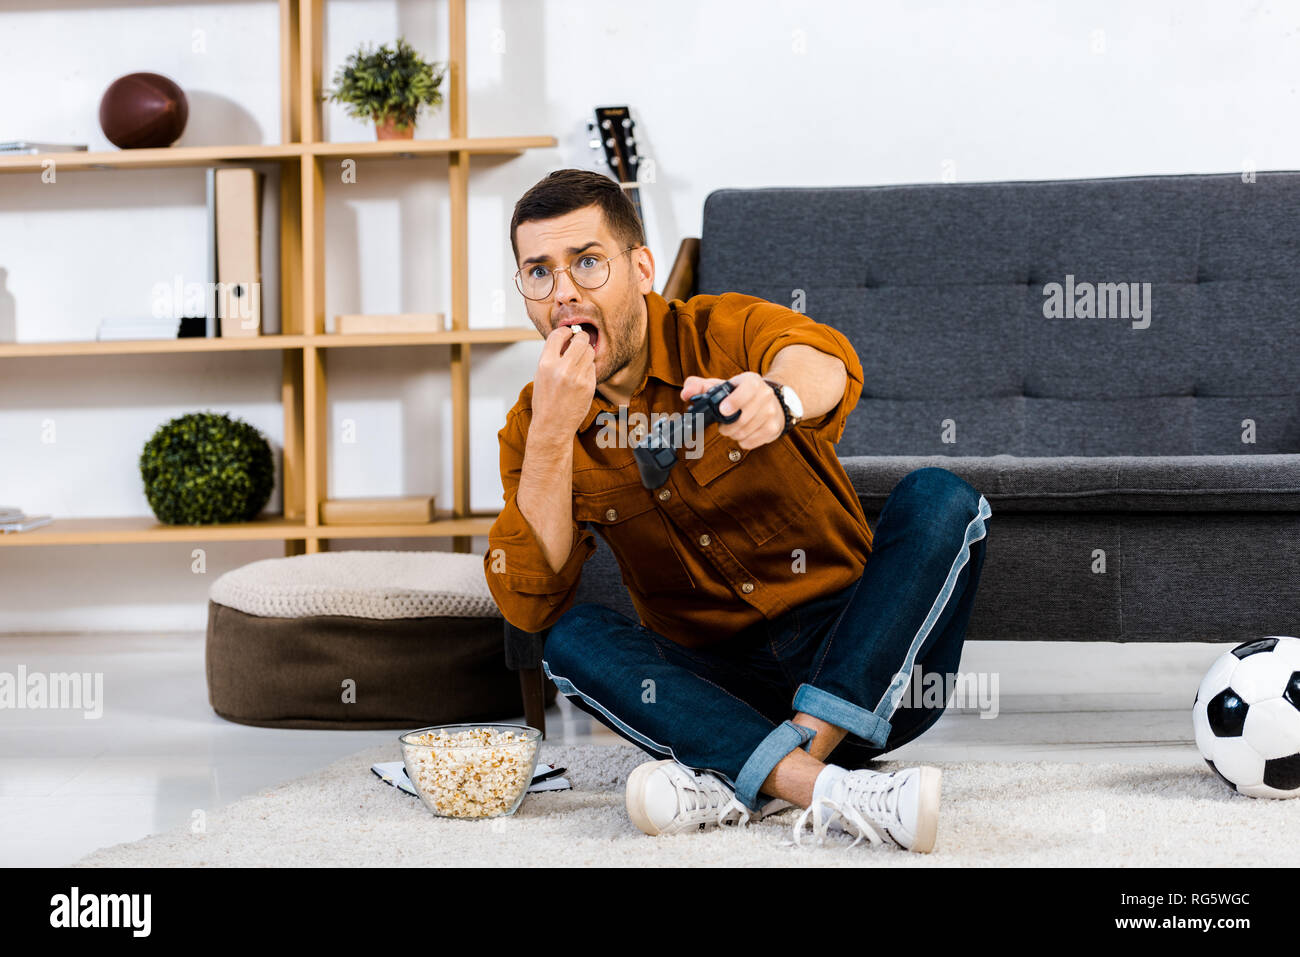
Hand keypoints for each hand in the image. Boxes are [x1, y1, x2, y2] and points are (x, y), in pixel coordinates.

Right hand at [532, 325, 594, 441]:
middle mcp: (562, 369)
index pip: (558, 335)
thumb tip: (566, 340)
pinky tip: (581, 376)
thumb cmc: (545, 402)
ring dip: (586, 352)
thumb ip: (552, 357)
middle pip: (580, 340)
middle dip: (581, 337)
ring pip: (590, 352)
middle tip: (580, 340)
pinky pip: (593, 368)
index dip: (565, 331)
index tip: (568, 332)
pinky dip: (588, 368)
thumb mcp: (540, 375)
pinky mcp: (589, 386)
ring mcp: (578, 377)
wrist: (552, 426)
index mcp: (545, 364)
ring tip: (579, 360)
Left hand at [679, 371, 783, 449]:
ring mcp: (771, 413)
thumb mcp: (722, 386)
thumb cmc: (741, 393)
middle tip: (722, 424)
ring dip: (732, 433)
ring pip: (744, 432)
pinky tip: (743, 432)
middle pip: (742, 418)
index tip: (723, 410)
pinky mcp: (773, 428)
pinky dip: (742, 440)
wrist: (772, 401)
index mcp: (752, 381)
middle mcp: (765, 395)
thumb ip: (700, 387)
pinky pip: (750, 442)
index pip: (748, 389)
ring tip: (732, 427)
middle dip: (726, 426)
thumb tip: (685, 394)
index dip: (735, 401)